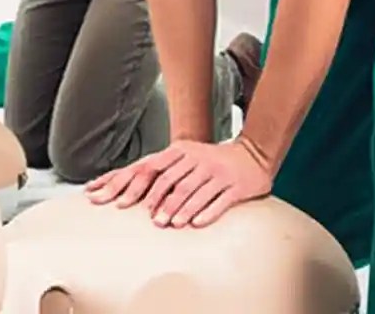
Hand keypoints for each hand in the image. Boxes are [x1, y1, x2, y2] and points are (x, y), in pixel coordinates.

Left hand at [84, 136, 272, 227]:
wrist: (252, 154)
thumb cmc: (210, 160)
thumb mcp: (185, 156)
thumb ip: (161, 168)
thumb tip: (127, 185)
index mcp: (181, 151)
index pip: (152, 168)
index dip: (136, 186)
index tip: (122, 203)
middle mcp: (198, 159)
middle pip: (173, 181)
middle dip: (159, 202)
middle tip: (152, 221)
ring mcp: (218, 172)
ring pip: (195, 191)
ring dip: (181, 210)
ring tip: (170, 224)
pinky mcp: (236, 186)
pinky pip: (220, 200)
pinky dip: (206, 212)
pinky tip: (196, 224)